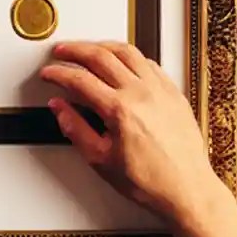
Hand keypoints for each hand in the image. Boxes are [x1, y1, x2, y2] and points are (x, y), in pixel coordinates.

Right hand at [40, 41, 219, 222]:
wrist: (187, 190)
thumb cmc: (150, 182)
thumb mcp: (101, 160)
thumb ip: (75, 129)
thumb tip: (60, 108)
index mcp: (120, 110)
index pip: (80, 80)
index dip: (58, 73)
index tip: (49, 73)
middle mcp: (141, 93)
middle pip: (100, 56)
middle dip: (75, 50)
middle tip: (61, 51)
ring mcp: (160, 90)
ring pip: (127, 51)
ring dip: (102, 46)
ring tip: (89, 48)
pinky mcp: (173, 92)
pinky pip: (149, 63)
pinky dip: (130, 57)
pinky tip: (123, 61)